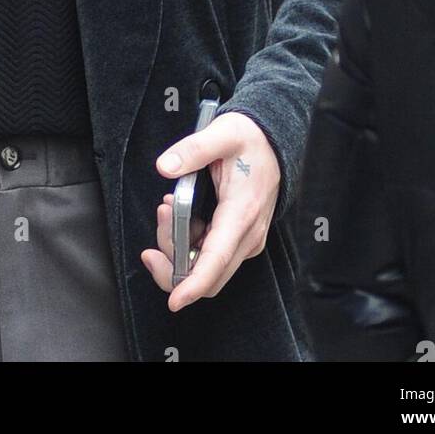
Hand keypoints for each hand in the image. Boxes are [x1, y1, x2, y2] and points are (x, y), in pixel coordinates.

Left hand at [141, 110, 280, 310]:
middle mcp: (247, 235)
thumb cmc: (250, 139)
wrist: (272, 142)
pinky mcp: (239, 238)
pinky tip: (179, 213)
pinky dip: (186, 241)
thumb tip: (165, 167)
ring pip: (204, 265)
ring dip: (176, 245)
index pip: (217, 260)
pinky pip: (208, 255)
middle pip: (206, 272)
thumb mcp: (222, 133)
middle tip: (162, 213)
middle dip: (172, 255)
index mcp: (243, 213)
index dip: (194, 284)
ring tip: (168, 206)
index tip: (174, 300)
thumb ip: (193, 149)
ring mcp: (245, 240)